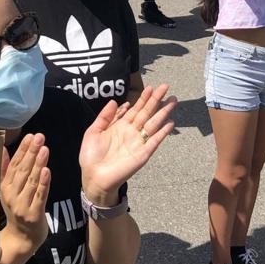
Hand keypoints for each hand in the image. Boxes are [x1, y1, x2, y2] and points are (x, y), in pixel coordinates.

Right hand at [0, 134, 50, 254]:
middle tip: (39, 137)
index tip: (30, 136)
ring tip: (44, 149)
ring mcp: (22, 205)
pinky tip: (47, 170)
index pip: (14, 165)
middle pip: (22, 171)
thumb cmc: (17, 209)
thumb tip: (1, 148)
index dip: (22, 150)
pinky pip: (39, 196)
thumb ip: (5, 168)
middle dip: (31, 152)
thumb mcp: (7, 189)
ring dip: (38, 164)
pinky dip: (43, 183)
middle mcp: (12, 195)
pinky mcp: (34, 214)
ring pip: (31, 181)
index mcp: (5, 187)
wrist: (22, 238)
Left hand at [79, 84, 176, 203]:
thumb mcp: (93, 131)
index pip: (135, 109)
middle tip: (166, 87)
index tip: (151, 87)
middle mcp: (131, 132)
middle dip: (156, 100)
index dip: (143, 98)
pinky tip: (170, 123)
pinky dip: (163, 133)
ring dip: (163, 112)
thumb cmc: (91, 156)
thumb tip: (114, 101)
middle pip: (147, 113)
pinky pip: (154, 141)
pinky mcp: (142, 154)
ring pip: (153, 124)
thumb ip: (104, 116)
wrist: (93, 176)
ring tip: (173, 100)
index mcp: (120, 126)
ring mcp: (138, 142)